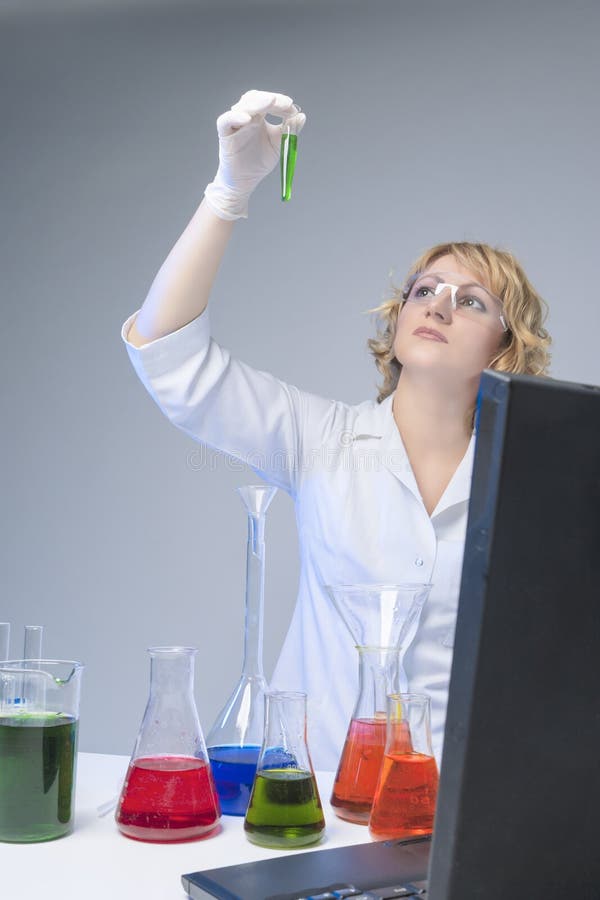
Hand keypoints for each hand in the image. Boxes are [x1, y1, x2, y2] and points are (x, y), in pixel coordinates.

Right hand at [204, 90, 305, 219]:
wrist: (245, 181)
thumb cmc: (259, 162)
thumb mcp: (279, 144)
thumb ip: (289, 130)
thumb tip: (301, 116)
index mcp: (259, 117)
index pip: (268, 101)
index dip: (280, 101)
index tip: (292, 107)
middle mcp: (247, 117)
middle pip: (255, 99)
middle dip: (271, 99)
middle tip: (284, 103)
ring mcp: (235, 124)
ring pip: (242, 106)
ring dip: (257, 103)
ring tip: (270, 103)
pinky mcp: (225, 133)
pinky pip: (226, 120)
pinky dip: (235, 116)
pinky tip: (248, 118)